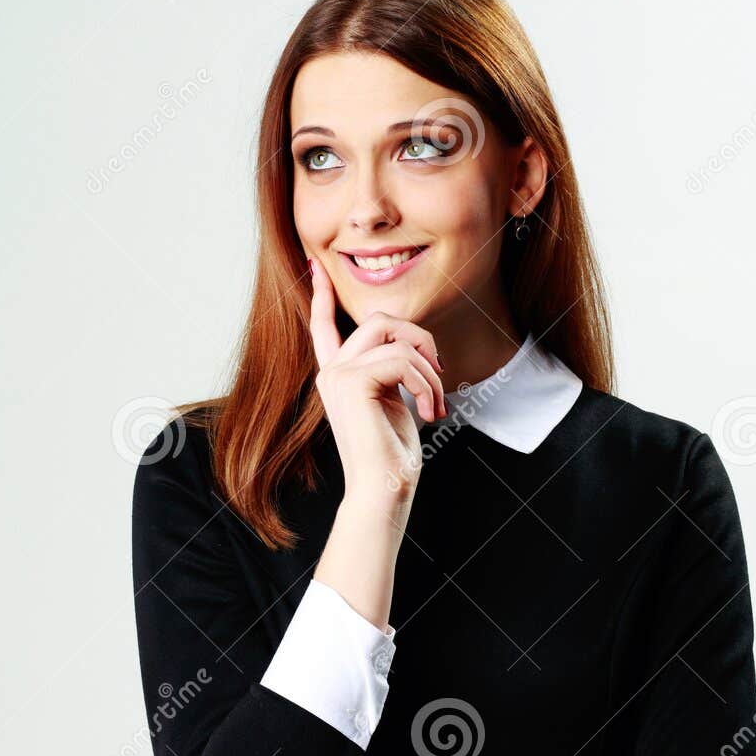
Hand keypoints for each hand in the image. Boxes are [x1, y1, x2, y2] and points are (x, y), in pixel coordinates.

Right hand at [308, 254, 446, 508]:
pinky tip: (430, 412)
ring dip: (429, 369)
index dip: (322, 293)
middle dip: (420, 339)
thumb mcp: (394, 401)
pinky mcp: (351, 382)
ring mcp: (338, 375)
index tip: (316, 264)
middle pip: (379, 319)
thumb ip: (392, 369)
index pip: (324, 325)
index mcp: (339, 375)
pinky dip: (426, 384)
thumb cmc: (393, 456)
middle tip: (439, 377)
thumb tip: (414, 345)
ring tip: (436, 404)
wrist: (383, 490)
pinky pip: (402, 360)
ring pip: (395, 336)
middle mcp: (332, 372)